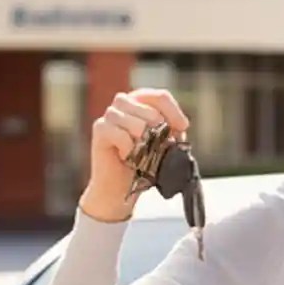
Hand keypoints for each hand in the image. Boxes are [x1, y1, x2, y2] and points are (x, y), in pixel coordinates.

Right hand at [80, 88, 189, 222]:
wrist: (120, 187)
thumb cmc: (143, 164)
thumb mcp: (164, 145)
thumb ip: (172, 131)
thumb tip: (180, 128)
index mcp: (140, 101)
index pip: (160, 97)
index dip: (174, 112)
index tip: (183, 128)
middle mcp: (123, 103)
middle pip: (147, 106)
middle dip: (160, 127)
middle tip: (163, 145)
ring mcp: (110, 115)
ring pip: (132, 119)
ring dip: (143, 137)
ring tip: (143, 152)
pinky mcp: (99, 129)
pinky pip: (118, 132)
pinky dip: (128, 146)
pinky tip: (128, 156)